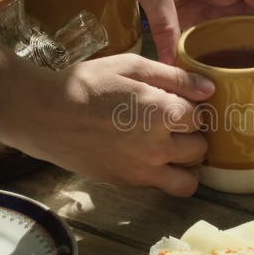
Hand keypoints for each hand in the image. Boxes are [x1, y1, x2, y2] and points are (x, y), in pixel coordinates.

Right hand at [1, 53, 214, 196]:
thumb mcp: (131, 67)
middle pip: (200, 146)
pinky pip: (167, 187)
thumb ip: (174, 77)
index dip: (192, 107)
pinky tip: (156, 158)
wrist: (44, 115)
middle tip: (175, 123)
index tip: (179, 101)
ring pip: (191, 178)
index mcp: (161, 112)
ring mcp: (144, 169)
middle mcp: (158, 146)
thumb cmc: (88, 84)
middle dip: (193, 134)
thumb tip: (209, 88)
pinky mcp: (130, 182)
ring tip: (173, 147)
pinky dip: (170, 177)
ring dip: (188, 162)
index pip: (200, 115)